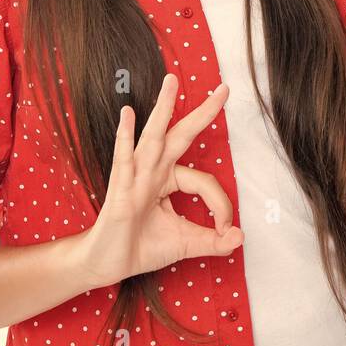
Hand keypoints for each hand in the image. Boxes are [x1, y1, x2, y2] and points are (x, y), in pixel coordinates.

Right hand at [79, 73, 242, 287]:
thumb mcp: (185, 244)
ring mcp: (135, 176)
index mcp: (169, 180)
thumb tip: (239, 238)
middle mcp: (154, 171)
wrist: (106, 264)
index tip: (226, 229)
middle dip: (203, 112)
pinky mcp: (120, 188)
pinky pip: (123, 158)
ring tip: (171, 82)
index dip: (221, 205)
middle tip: (224, 89)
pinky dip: (125, 135)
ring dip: (163, 108)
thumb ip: (213, 241)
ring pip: (153, 137)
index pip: (204, 182)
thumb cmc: (140, 247)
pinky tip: (128, 114)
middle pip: (181, 135)